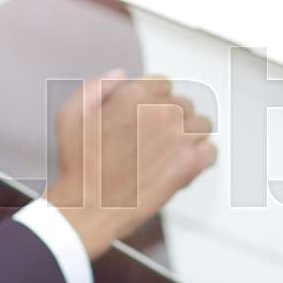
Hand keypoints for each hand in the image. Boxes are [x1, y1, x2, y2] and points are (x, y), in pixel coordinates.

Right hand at [45, 70, 214, 260]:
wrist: (87, 208)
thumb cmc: (78, 167)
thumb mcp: (70, 116)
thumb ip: (96, 88)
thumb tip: (121, 74)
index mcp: (134, 95)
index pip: (163, 84)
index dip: (155, 101)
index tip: (149, 117)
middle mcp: (160, 111)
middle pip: (185, 104)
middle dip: (174, 120)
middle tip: (159, 140)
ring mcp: (177, 137)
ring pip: (202, 126)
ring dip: (190, 138)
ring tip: (173, 154)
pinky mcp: (188, 164)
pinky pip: (211, 152)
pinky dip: (202, 159)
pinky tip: (185, 167)